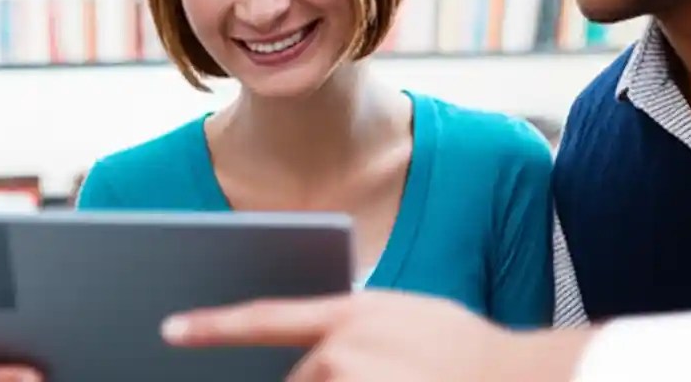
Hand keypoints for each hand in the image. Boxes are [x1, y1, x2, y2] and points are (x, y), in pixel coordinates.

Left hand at [161, 290, 586, 381]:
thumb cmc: (463, 351)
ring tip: (394, 375)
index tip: (169, 328)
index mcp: (350, 315)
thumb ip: (347, 329)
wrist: (521, 377)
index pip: (262, 319)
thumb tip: (312, 355)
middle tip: (367, 374)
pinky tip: (390, 381)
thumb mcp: (400, 318)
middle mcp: (343, 354)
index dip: (211, 326)